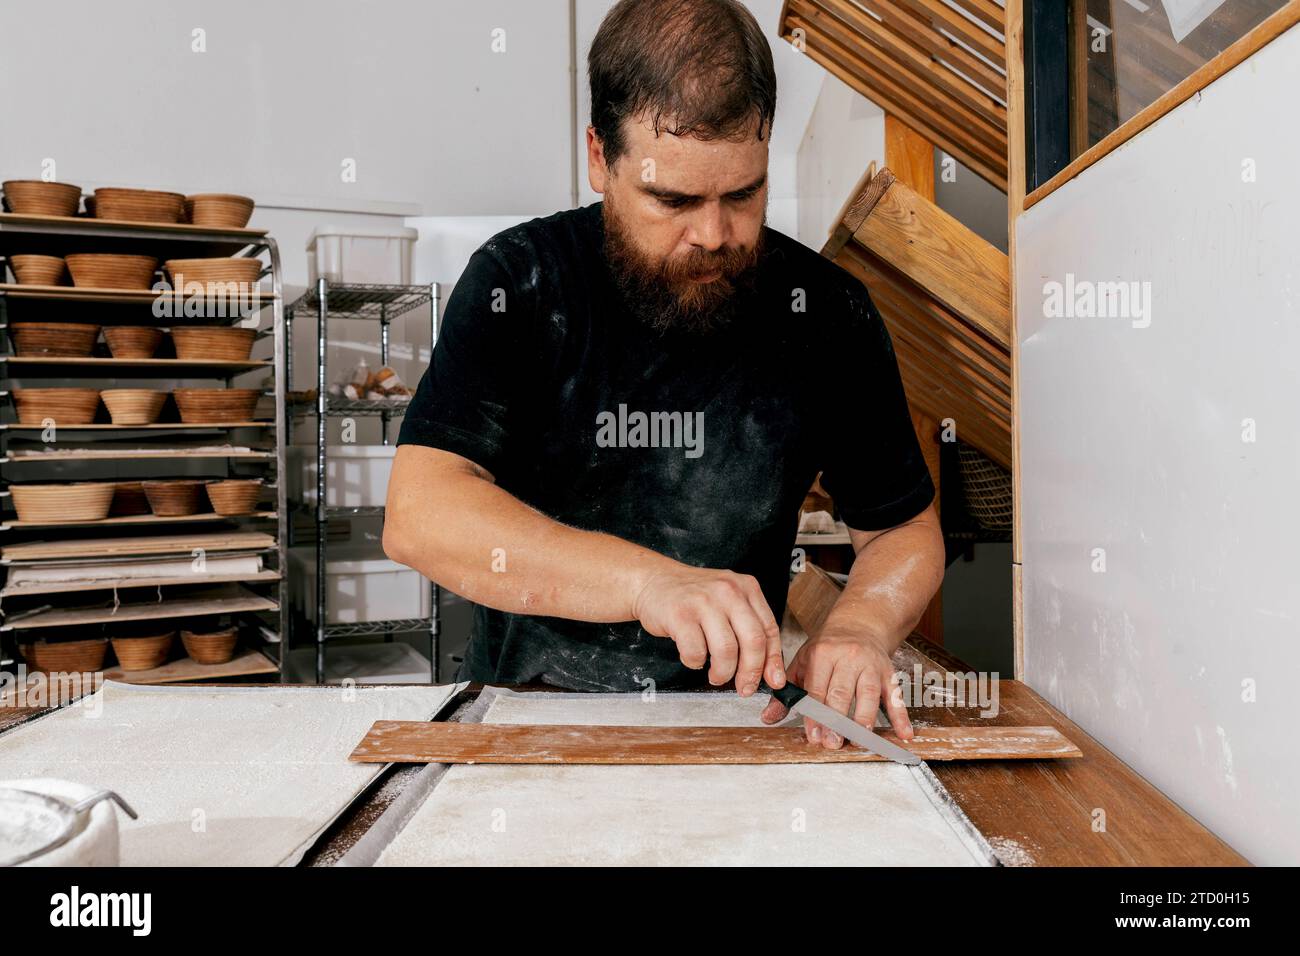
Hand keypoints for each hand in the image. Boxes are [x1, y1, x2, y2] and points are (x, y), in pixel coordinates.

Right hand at [632, 565, 783, 695]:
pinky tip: (693, 658)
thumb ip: (749, 631)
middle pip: (752, 641)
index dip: (773, 661)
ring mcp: (703, 601)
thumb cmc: (694, 598)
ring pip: (726, 651)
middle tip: (744, 688)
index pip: (769, 629)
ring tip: (716, 676)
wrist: (654, 580)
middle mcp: (728, 591)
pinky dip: (695, 663)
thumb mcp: (728, 603)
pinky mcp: (680, 615)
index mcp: (746, 588)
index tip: (774, 681)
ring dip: (723, 673)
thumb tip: (772, 674)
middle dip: (750, 673)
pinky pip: (696, 652)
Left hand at [759, 626, 912, 748]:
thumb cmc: (827, 648)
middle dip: (836, 721)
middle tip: (832, 743)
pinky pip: (895, 697)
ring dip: (864, 720)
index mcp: (822, 654)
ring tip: (859, 741)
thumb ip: (787, 692)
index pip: (817, 688)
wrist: (859, 625)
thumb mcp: (803, 662)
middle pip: (842, 693)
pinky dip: (901, 717)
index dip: (815, 714)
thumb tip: (768, 718)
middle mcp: (848, 658)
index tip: (813, 735)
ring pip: (868, 694)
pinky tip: (904, 734)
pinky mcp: (888, 673)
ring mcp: (870, 665)